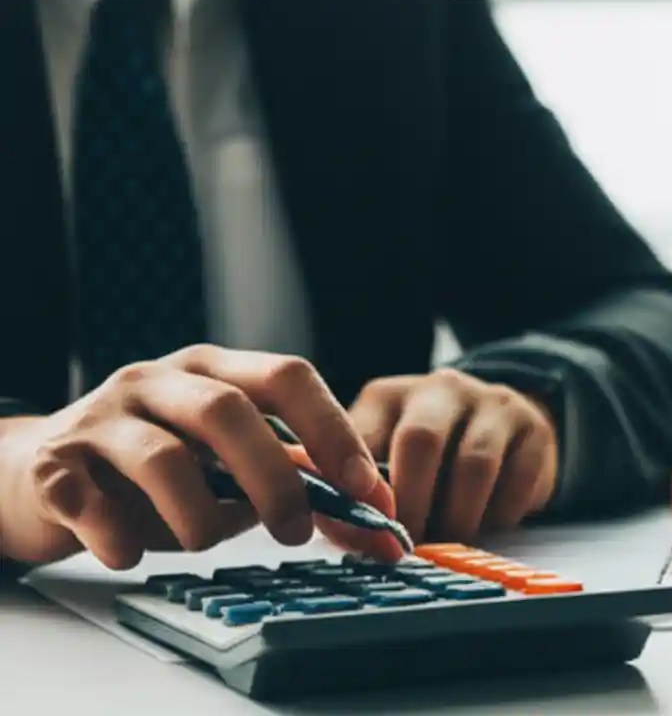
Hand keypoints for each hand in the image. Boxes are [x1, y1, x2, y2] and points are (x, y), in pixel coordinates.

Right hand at [0, 345, 400, 568]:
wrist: (38, 474)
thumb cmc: (156, 475)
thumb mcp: (230, 470)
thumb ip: (300, 486)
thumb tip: (380, 523)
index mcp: (214, 371)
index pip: (287, 377)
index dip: (331, 429)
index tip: (365, 489)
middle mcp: (159, 381)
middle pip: (228, 410)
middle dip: (274, 478)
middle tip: (294, 533)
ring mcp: (101, 417)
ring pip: (164, 458)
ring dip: (199, 517)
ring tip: (203, 542)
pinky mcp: (53, 464)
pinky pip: (89, 499)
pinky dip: (120, 535)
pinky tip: (130, 552)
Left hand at [349, 369, 557, 542]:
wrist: (500, 427)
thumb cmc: (428, 458)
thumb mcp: (384, 459)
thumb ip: (357, 490)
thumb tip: (346, 530)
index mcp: (388, 396)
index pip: (361, 437)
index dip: (361, 488)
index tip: (367, 528)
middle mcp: (440, 388)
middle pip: (420, 440)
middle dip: (413, 504)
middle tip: (411, 543)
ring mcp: (492, 403)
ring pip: (475, 465)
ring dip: (460, 516)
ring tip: (452, 537)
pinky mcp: (534, 428)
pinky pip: (518, 480)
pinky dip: (501, 515)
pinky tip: (488, 520)